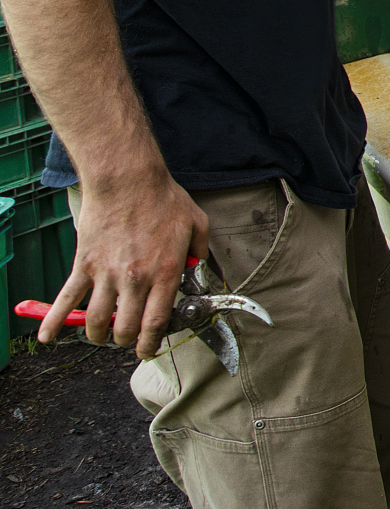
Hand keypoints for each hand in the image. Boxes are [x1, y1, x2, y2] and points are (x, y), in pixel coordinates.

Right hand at [49, 173, 209, 357]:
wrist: (127, 180)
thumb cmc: (162, 199)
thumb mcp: (196, 224)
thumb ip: (200, 253)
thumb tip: (199, 270)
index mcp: (165, 273)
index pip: (155, 323)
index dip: (150, 344)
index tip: (147, 350)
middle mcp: (135, 279)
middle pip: (125, 328)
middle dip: (126, 341)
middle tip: (126, 340)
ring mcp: (106, 274)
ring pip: (97, 321)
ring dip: (98, 335)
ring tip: (102, 335)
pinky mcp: (83, 265)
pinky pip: (65, 299)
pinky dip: (54, 321)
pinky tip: (48, 336)